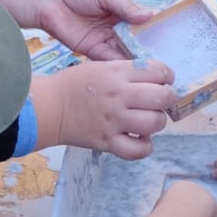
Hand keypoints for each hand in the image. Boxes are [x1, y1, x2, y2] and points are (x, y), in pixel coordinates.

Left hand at [0, 0, 152, 60]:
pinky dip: (118, 66)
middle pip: (135, 41)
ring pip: (123, 53)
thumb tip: (150, 15)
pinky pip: (107, 60)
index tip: (171, 43)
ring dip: (134, 61)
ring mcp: (104, 39)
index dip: (154, 32)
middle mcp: (115, 27)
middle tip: (165, 63)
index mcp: (121, 10)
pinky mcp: (91, 50)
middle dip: (147, 51)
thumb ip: (125, 6)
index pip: (142, 23)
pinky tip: (130, 72)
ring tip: (151, 71)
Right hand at [39, 59, 175, 158]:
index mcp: (117, 73)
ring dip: (158, 122)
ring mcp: (114, 120)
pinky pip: (137, 150)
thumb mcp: (101, 66)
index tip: (164, 80)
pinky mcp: (107, 142)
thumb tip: (155, 78)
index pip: (158, 71)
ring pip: (154, 123)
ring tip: (150, 119)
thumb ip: (127, 70)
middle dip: (168, 98)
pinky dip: (145, 147)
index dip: (167, 76)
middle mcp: (119, 95)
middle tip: (161, 101)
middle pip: (162, 97)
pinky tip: (142, 139)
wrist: (48, 107)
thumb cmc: (73, 83)